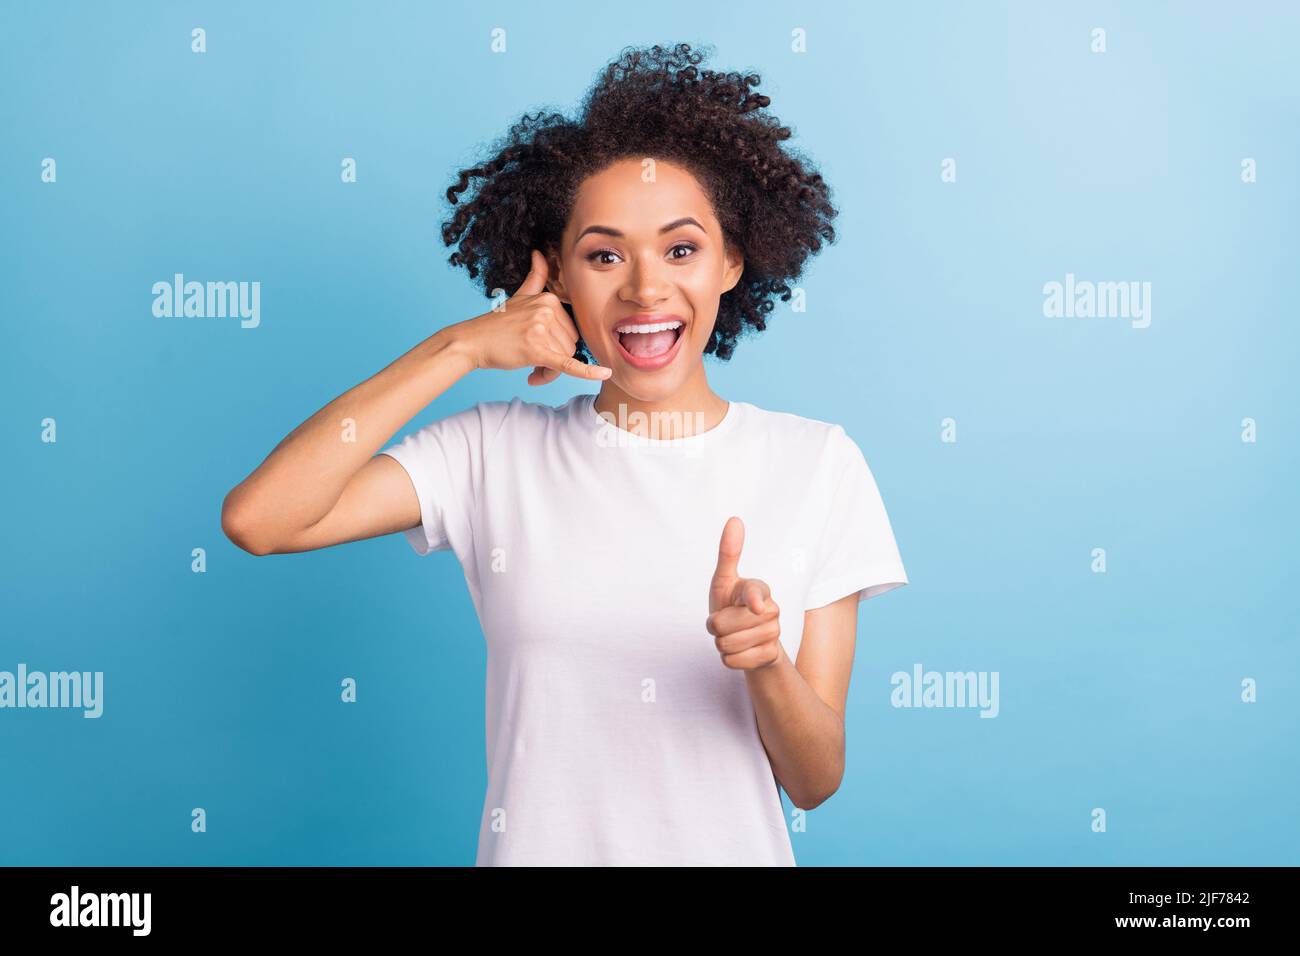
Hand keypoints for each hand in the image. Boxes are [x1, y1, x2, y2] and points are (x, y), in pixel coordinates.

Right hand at [454, 249, 611, 384]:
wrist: (472, 341)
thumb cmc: (497, 323)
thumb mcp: (521, 295)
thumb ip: (536, 276)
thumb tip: (540, 251)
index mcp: (549, 300)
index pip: (571, 330)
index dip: (558, 346)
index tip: (540, 351)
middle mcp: (547, 311)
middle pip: (570, 346)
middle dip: (555, 361)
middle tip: (534, 364)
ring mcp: (541, 329)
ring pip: (564, 359)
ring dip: (549, 372)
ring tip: (531, 370)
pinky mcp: (536, 350)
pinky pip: (568, 364)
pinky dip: (587, 372)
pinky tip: (605, 373)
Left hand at [706, 516, 781, 669]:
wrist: (749, 638)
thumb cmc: (731, 604)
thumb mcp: (724, 579)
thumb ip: (729, 552)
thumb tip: (735, 519)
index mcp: (759, 589)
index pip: (755, 593)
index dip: (754, 601)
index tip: (756, 607)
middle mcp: (771, 610)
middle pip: (726, 625)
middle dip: (715, 626)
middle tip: (724, 621)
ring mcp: (773, 633)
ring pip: (729, 644)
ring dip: (721, 643)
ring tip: (731, 635)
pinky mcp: (770, 655)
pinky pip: (735, 661)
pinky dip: (729, 659)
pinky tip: (739, 650)